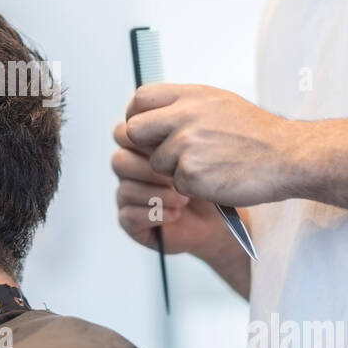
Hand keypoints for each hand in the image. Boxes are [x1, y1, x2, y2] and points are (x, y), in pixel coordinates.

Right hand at [112, 120, 236, 258]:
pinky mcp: (132, 220)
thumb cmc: (216, 178)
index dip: (142, 138)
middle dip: (149, 168)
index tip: (172, 145)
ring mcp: (131, 194)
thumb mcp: (205, 145)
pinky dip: (153, 214)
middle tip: (176, 175)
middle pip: (119, 160)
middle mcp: (134, 167)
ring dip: (156, 194)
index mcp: (144, 143)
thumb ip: (182, 127)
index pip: (126, 131)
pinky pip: (128, 215)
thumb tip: (169, 130)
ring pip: (125, 188)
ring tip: (183, 199)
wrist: (227, 216)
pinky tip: (176, 214)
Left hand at [123, 83, 301, 206]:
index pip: (140, 99)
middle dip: (146, 146)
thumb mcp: (220, 104)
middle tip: (167, 154)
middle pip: (134, 130)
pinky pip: (176, 184)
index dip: (137, 115)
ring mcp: (186, 144)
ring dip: (175, 170)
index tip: (145, 130)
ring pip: (156, 162)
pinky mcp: (191, 172)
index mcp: (191, 96)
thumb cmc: (258, 134)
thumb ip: (186, 105)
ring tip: (209, 165)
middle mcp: (184, 115)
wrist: (289, 156)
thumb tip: (155, 114)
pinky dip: (192, 187)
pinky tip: (216, 178)